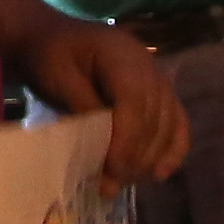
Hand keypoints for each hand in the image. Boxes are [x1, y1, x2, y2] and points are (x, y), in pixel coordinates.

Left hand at [2, 8, 190, 189]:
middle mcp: (147, 64)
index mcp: (120, 53)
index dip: (127, 138)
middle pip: (154, 117)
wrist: (47, 38)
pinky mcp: (158, 94)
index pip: (134, 101)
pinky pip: (176, 123)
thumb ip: (82, 106)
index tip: (112, 169)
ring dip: (150, 158)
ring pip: (168, 124)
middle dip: (135, 156)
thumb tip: (105, 145)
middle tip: (110, 184)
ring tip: (123, 182)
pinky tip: (160, 173)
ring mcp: (156, 78)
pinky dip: (172, 149)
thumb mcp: (56, 77)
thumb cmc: (47, 55)